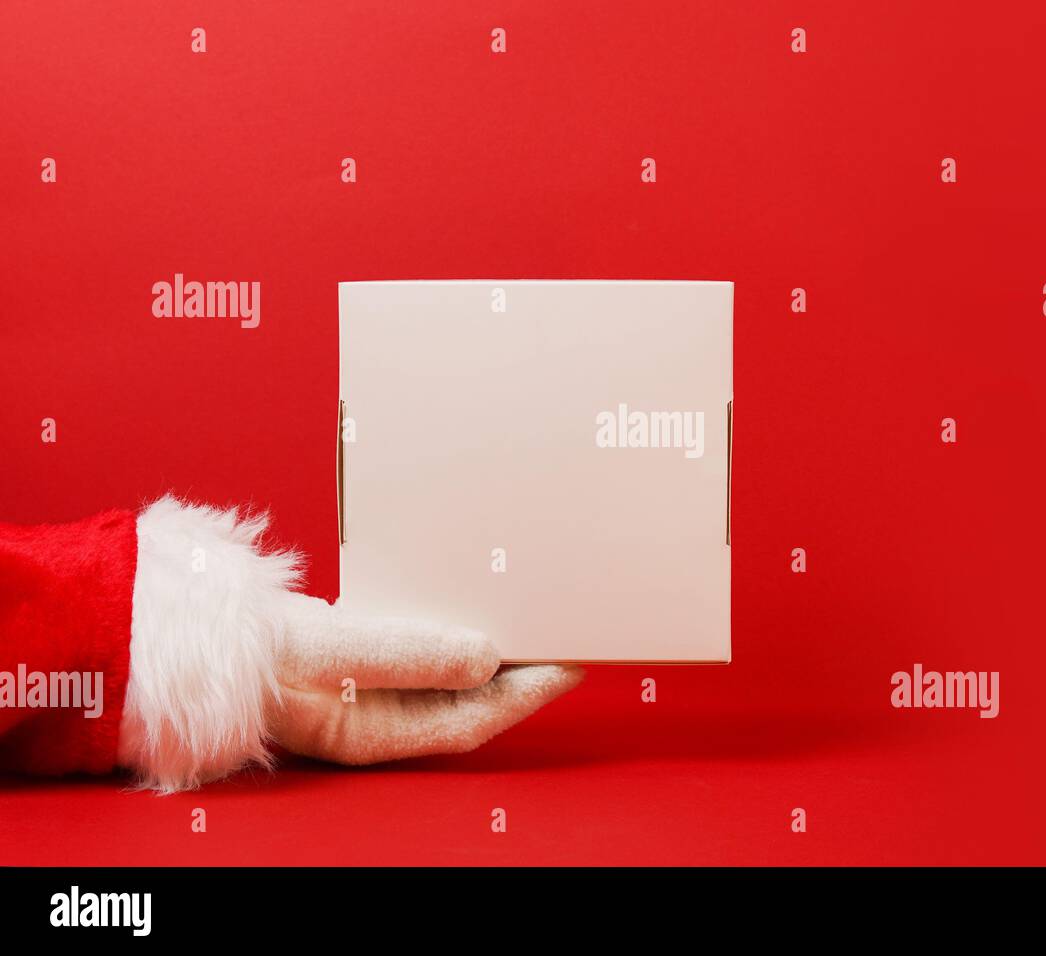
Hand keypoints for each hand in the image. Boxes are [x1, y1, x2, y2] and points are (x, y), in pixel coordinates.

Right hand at [270, 593, 582, 765]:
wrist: (191, 637)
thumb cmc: (249, 659)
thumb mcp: (331, 652)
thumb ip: (407, 655)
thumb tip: (485, 658)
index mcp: (377, 731)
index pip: (475, 718)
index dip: (527, 693)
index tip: (571, 663)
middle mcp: (382, 714)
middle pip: (471, 697)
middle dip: (519, 670)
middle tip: (564, 632)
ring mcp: (373, 686)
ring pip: (450, 670)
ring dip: (488, 645)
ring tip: (529, 615)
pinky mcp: (364, 655)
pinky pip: (423, 643)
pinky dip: (451, 622)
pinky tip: (469, 597)